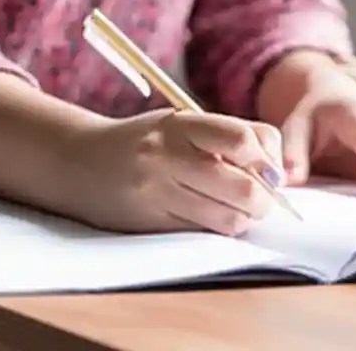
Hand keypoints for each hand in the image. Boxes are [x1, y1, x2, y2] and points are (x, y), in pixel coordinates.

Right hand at [68, 108, 285, 235]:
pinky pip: (202, 232)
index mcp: (180, 125)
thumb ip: (229, 137)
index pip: (241, 139)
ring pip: (227, 218)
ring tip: (235, 209)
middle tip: (261, 199)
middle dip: (264, 199)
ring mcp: (157, 193)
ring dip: (243, 219)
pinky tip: (210, 216)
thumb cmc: (145, 141)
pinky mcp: (150, 224)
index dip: (267, 159)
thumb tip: (276, 173)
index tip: (270, 170)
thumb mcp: (182, 123)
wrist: (78, 162)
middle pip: (243, 187)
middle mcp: (167, 158)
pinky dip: (217, 228)